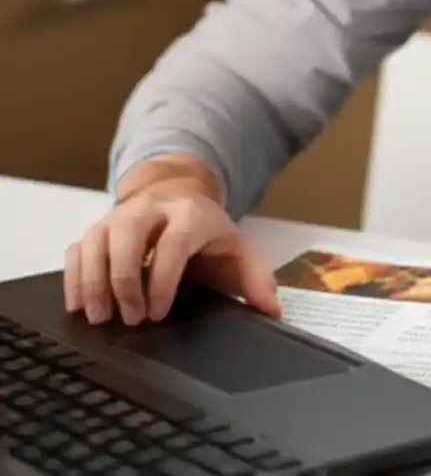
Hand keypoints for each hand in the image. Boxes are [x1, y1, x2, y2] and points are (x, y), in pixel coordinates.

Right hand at [63, 168, 280, 325]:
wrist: (179, 196)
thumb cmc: (208, 234)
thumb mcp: (238, 251)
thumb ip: (257, 280)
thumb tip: (272, 311)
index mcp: (191, 214)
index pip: (174, 242)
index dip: (163, 279)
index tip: (156, 313)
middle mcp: (151, 209)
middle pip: (127, 234)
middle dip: (124, 279)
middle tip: (128, 318)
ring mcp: (119, 216)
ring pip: (96, 240)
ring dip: (93, 280)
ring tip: (100, 317)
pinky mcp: (97, 227)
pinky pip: (77, 247)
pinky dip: (74, 276)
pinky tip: (78, 304)